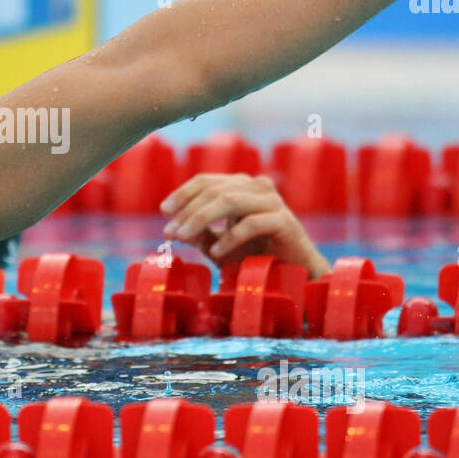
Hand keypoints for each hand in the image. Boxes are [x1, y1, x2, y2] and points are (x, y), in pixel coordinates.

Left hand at [159, 173, 329, 278]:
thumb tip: (175, 228)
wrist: (294, 276)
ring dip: (201, 219)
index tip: (163, 211)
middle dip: (188, 211)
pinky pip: (252, 223)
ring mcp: (273, 202)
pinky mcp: (285, 221)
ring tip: (183, 238)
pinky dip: (230, 238)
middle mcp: (258, 187)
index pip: (206, 181)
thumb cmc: (255, 258)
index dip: (182, 194)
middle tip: (169, 232)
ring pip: (230, 201)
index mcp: (242, 187)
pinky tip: (215, 253)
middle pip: (215, 190)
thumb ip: (200, 234)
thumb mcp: (219, 246)